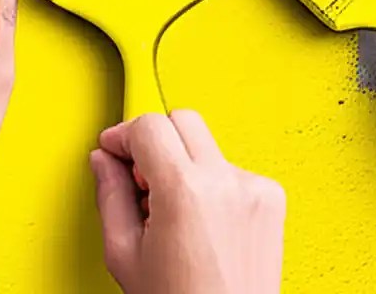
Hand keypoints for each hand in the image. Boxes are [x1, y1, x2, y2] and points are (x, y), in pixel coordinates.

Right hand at [90, 111, 284, 293]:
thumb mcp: (125, 254)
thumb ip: (110, 195)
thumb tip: (103, 160)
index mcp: (186, 192)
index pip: (149, 126)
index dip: (122, 135)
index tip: (112, 150)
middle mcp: (227, 182)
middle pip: (182, 120)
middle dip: (155, 140)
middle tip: (139, 178)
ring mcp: (255, 189)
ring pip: (207, 145)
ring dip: (184, 164)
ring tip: (171, 213)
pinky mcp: (272, 200)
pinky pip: (232, 171)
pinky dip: (211, 185)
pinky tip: (199, 223)